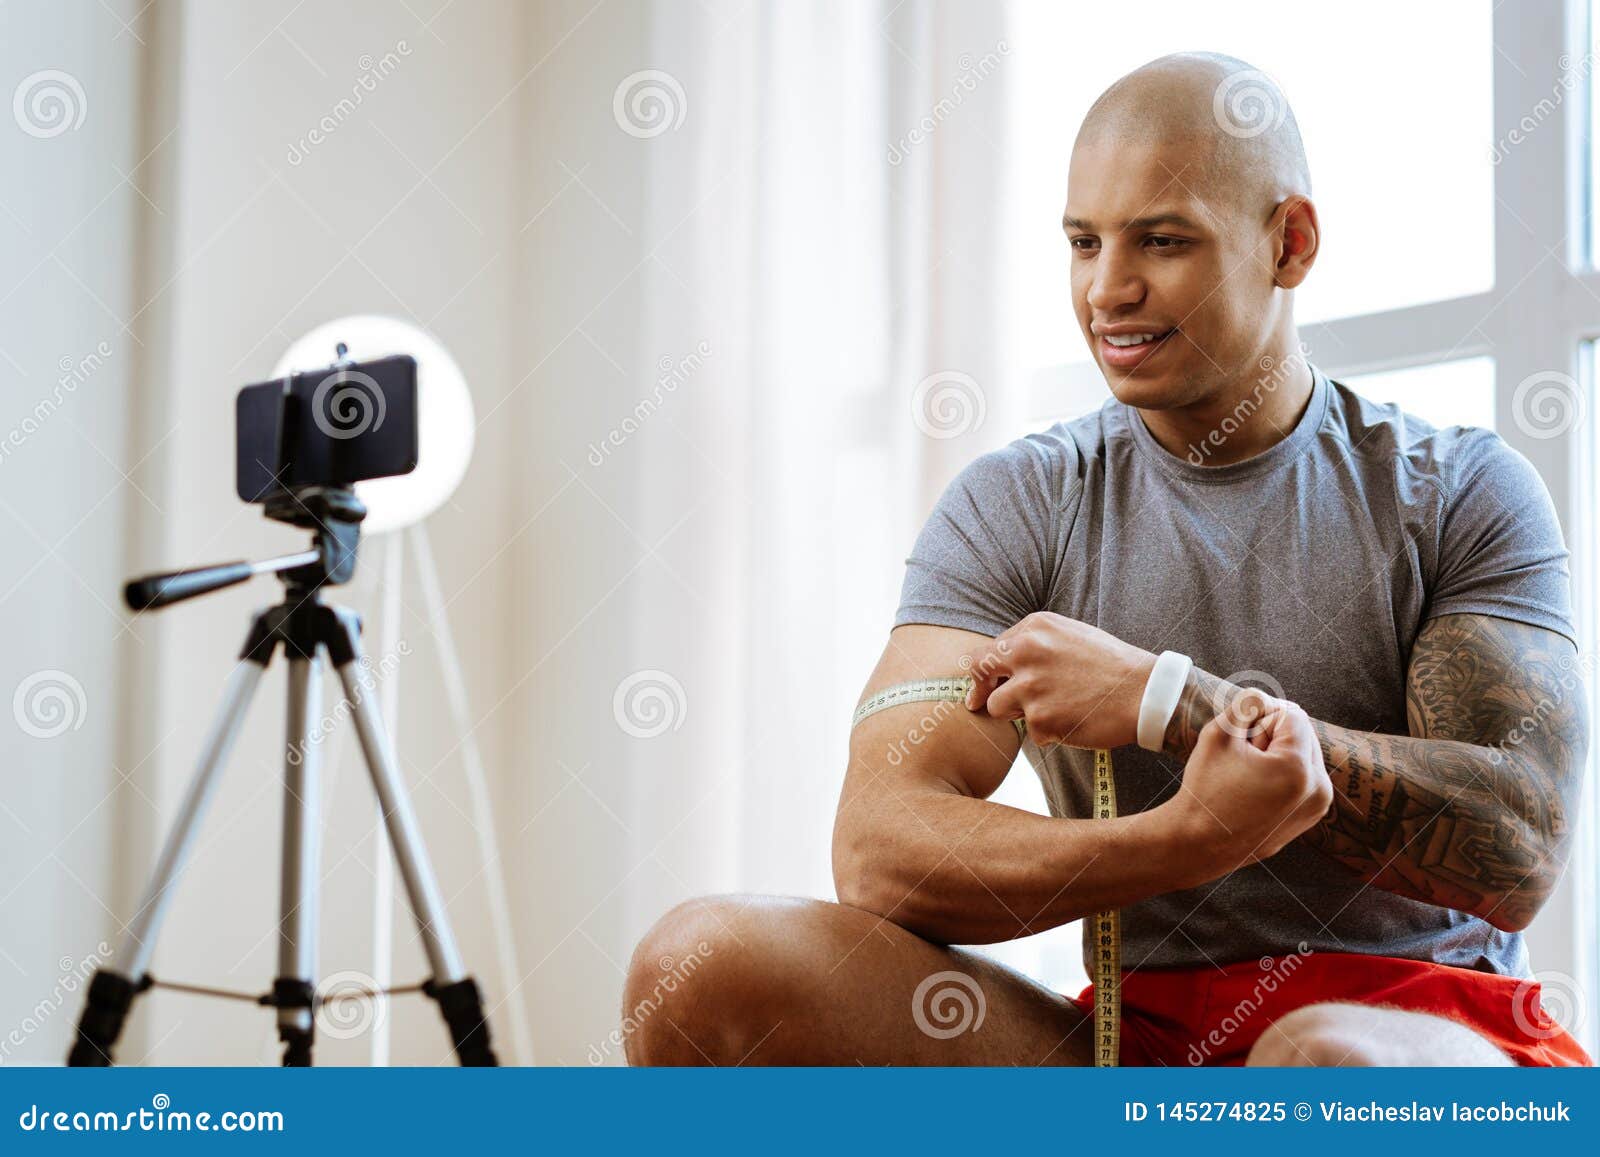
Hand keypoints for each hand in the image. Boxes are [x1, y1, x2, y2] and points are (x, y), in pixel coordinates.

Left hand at [962, 612, 1156, 747]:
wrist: (1144, 692)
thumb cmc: (1110, 665)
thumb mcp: (1069, 634)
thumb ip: (1034, 643)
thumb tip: (1001, 659)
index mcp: (1034, 627)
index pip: (987, 651)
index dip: (982, 672)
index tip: (981, 686)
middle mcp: (1027, 651)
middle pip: (980, 674)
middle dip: (980, 691)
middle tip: (979, 703)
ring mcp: (1031, 685)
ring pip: (998, 708)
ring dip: (1019, 714)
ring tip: (1052, 709)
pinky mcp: (1040, 717)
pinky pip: (1031, 731)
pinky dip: (1049, 732)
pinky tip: (1073, 721)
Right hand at [1160, 701, 1331, 877]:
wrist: (1198, 844)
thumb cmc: (1205, 790)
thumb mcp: (1218, 734)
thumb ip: (1246, 704)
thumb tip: (1266, 698)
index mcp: (1298, 767)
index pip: (1292, 715)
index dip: (1261, 718)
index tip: (1241, 740)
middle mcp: (1318, 788)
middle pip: (1303, 734)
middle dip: (1273, 737)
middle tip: (1243, 759)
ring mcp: (1317, 807)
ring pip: (1304, 756)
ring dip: (1278, 755)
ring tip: (1248, 776)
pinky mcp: (1310, 818)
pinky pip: (1303, 780)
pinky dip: (1282, 776)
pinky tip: (1255, 790)